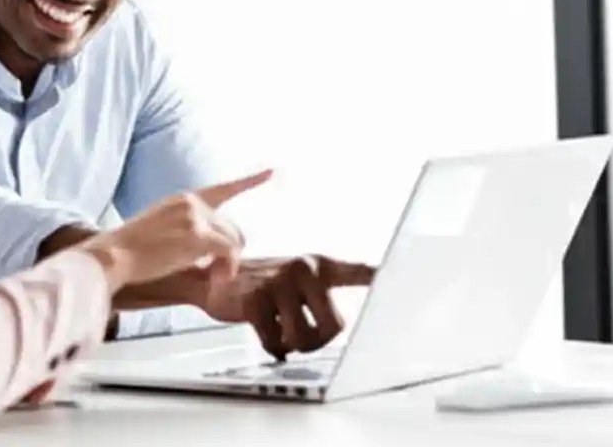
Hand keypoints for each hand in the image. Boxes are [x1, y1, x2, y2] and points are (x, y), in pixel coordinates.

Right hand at [83, 189, 244, 290]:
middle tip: (212, 273)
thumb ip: (187, 232)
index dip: (250, 181)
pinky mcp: (197, 235)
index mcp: (183, 200)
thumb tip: (210, 253)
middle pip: (233, 228)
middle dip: (229, 253)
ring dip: (227, 263)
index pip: (223, 188)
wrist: (113, 255)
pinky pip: (229, 252)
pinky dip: (226, 269)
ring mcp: (195, 217)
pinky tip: (214, 279)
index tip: (272, 172)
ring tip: (209, 277)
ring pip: (234, 240)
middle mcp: (191, 203)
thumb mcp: (160, 231)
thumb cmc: (131, 252)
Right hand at [200, 255, 375, 359]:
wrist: (208, 278)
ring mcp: (279, 282)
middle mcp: (303, 268)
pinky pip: (277, 342)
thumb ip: (317, 297)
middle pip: (336, 326)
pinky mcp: (257, 300)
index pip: (358, 271)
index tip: (404, 277)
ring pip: (306, 339)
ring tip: (280, 331)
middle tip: (302, 336)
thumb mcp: (292, 281)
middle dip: (319, 340)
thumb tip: (339, 327)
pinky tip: (264, 334)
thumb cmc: (258, 287)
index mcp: (318, 265)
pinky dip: (272, 347)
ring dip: (293, 346)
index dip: (383, 277)